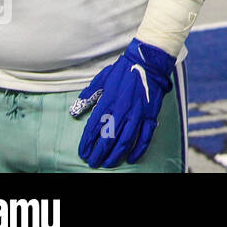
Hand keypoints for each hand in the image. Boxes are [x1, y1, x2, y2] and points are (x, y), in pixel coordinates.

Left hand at [71, 38, 175, 168]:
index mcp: (108, 102)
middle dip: (98, 154)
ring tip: (108, 164)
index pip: (94, 129)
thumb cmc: (124, 70)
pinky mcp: (150, 115)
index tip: (83, 153)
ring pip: (125, 142)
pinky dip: (138, 150)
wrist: (149, 62)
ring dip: (115, 156)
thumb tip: (75, 111)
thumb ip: (88, 95)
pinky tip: (131, 158)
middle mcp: (122, 111)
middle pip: (108, 139)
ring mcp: (138, 115)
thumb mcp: (101, 79)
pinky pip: (145, 137)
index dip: (87, 144)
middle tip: (93, 163)